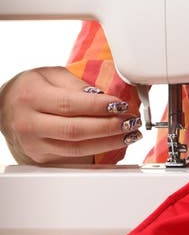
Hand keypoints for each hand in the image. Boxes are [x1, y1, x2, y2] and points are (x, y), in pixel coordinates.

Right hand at [0, 67, 141, 164]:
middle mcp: (30, 124)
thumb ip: (75, 83)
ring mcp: (35, 146)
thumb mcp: (50, 74)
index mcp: (32, 97)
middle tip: (130, 121)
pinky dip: (97, 154)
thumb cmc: (29, 89)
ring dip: (108, 143)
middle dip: (109, 127)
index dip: (99, 107)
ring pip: (76, 149)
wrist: (3, 110)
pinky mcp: (41, 160)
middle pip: (75, 130)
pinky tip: (113, 145)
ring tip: (129, 134)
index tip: (121, 105)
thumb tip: (102, 97)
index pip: (70, 104)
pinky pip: (73, 159)